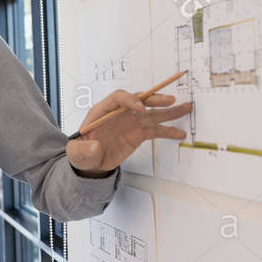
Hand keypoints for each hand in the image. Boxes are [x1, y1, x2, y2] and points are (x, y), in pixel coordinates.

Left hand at [66, 91, 192, 174]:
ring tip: (185, 108)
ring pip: (151, 113)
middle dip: (154, 99)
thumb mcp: (76, 154)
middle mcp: (119, 113)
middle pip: (139, 100)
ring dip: (168, 111)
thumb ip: (83, 151)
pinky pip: (155, 130)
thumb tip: (95, 147)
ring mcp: (130, 122)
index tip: (141, 109)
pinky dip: (168, 131)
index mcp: (102, 112)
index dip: (130, 101)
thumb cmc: (81, 154)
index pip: (118, 98)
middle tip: (169, 100)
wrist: (90, 164)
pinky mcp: (138, 134)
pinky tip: (179, 133)